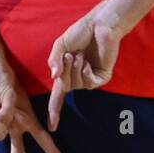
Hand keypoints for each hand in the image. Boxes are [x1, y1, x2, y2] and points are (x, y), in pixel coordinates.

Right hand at [46, 12, 121, 130]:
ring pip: (76, 85)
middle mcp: (78, 78)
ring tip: (79, 56)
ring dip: (74, 70)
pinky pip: (89, 83)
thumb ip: (54, 60)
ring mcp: (90, 78)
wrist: (100, 25)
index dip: (54, 112)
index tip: (51, 127)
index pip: (58, 97)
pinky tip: (87, 62)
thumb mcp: (59, 45)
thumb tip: (54, 78)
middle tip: (68, 56)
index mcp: (66, 73)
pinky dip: (85, 73)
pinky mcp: (102, 77)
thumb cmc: (80, 33)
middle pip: (64, 87)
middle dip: (63, 72)